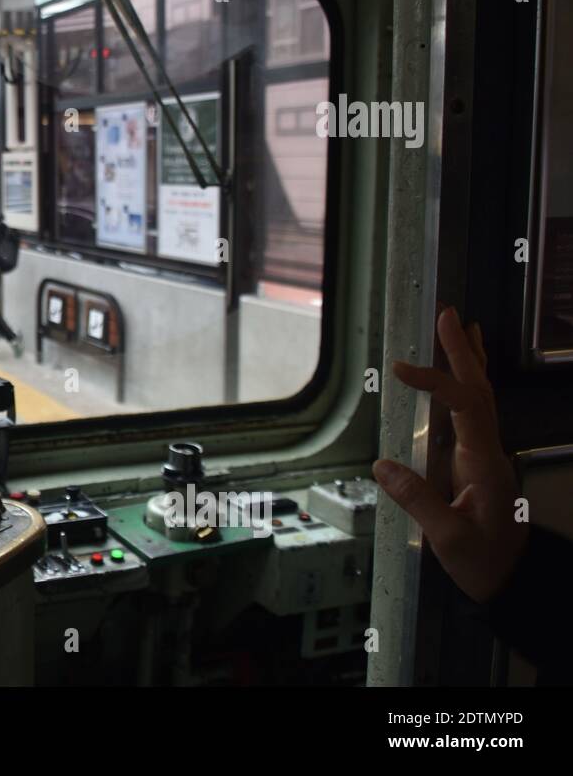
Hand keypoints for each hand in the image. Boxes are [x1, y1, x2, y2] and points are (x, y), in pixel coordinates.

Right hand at [372, 307, 527, 602]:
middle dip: (462, 351)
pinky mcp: (478, 462)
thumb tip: (381, 465)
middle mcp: (489, 451)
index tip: (402, 370)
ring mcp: (486, 454)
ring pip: (482, 396)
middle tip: (447, 316)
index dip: (435, 383)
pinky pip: (474, 412)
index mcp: (483, 462)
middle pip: (480, 389)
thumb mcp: (449, 538)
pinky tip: (459, 375)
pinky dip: (466, 384)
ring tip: (460, 328)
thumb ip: (418, 500)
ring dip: (469, 361)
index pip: (463, 406)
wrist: (514, 580)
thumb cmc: (485, 561)